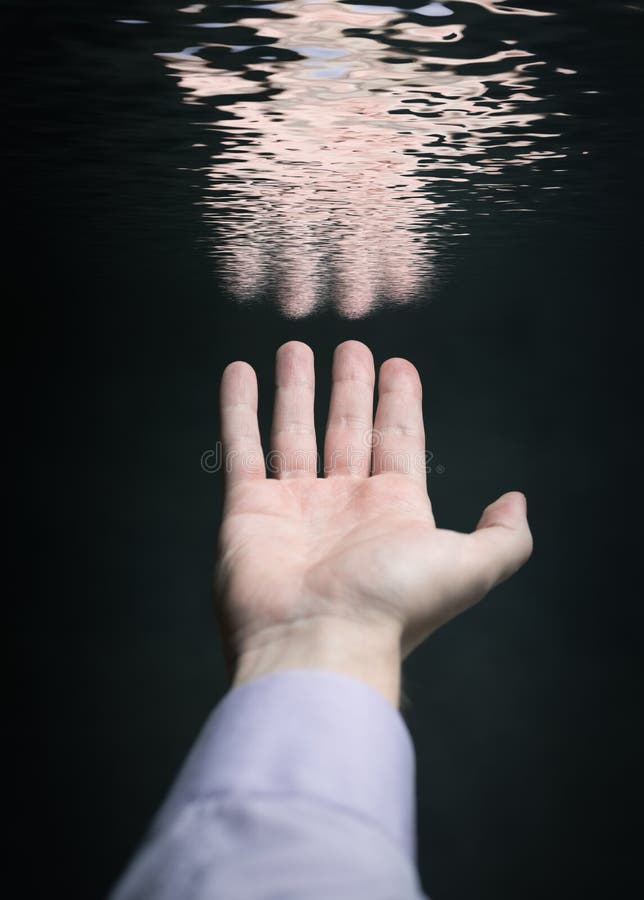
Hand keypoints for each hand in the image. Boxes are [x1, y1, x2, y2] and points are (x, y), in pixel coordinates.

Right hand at [213, 341, 532, 707]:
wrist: (317, 644)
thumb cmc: (391, 606)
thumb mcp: (468, 568)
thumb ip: (503, 537)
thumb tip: (516, 500)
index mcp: (393, 511)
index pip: (398, 440)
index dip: (400, 402)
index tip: (397, 365)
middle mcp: (344, 505)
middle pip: (348, 430)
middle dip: (350, 388)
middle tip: (351, 347)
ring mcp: (294, 506)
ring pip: (294, 432)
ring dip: (296, 389)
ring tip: (295, 349)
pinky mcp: (248, 509)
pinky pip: (243, 449)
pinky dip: (240, 410)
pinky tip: (240, 373)